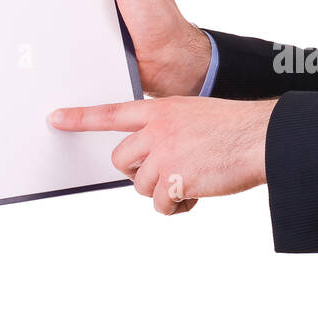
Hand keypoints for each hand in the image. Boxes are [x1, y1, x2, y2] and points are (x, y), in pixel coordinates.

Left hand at [48, 97, 276, 213]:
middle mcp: (158, 130)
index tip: (56, 118)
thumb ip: (171, 131)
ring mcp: (164, 154)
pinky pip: (159, 204)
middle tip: (163, 175)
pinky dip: (175, 207)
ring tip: (191, 185)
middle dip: (136, 172)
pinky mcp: (174, 180)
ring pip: (140, 185)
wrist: (262, 139)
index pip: (113, 113)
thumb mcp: (198, 117)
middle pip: (121, 159)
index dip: (81, 117)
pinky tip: (195, 196)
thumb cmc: (237, 130)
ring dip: (162, 192)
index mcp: (163, 110)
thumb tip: (155, 161)